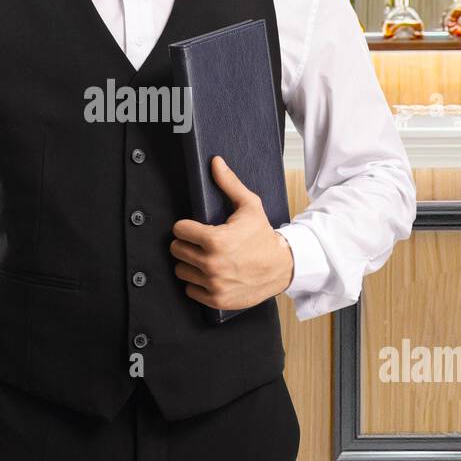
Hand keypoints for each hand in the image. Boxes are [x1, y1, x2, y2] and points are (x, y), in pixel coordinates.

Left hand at [170, 155, 294, 311]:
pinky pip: (190, 291)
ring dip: (189, 264)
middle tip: (199, 243)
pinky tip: (209, 275)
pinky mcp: (216, 299)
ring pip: (180, 270)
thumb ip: (229, 184)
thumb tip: (216, 162)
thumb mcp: (249, 206)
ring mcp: (213, 283)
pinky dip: (196, 284)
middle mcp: (211, 263)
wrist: (283, 267)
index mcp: (215, 240)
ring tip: (204, 258)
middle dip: (186, 244)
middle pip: (176, 250)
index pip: (179, 230)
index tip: (194, 228)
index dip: (186, 227)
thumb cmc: (263, 235)